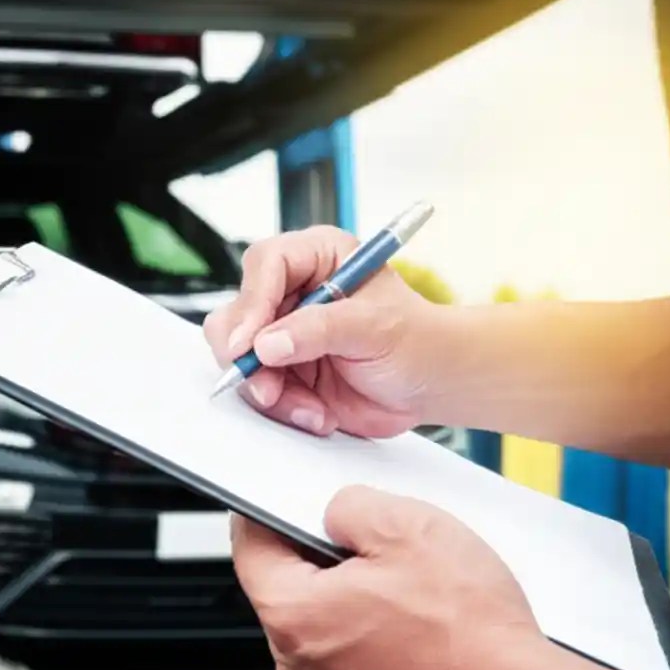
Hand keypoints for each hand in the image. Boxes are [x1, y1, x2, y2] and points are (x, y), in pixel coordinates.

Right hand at [203, 226, 441, 437]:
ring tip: (311, 408)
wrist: (431, 385)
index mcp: (318, 257)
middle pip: (238, 313)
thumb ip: (320, 330)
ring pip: (239, 357)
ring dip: (268, 390)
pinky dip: (283, 406)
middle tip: (266, 386)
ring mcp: (282, 332)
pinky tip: (318, 413)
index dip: (252, 302)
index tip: (249, 343)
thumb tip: (267, 344)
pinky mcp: (282, 369)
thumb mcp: (375, 328)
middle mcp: (292, 291)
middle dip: (248, 357)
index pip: (266, 264)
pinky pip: (257, 388)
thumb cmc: (417, 342)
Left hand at [231, 485, 549, 669]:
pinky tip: (414, 626)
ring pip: (322, 622)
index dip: (268, 510)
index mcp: (292, 614)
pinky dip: (371, 635)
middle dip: (321, 557)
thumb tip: (334, 511)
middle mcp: (297, 665)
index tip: (281, 498)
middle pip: (287, 586)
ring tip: (407, 591)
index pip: (250, 545)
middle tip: (373, 543)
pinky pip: (348, 656)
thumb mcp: (407, 527)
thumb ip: (348, 504)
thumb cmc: (472, 635)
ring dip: (351, 599)